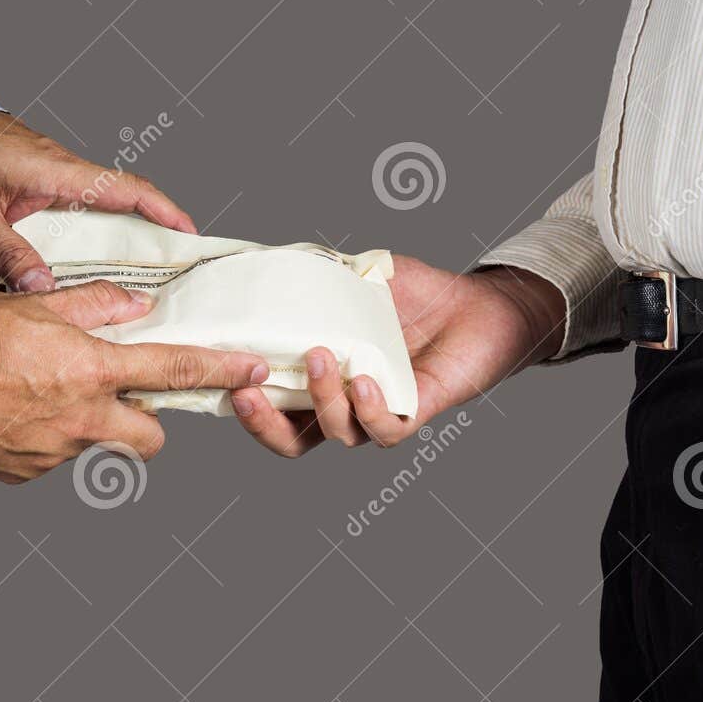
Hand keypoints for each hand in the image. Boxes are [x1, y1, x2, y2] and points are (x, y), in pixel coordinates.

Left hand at [0, 110, 195, 291]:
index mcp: (56, 170)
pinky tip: (75, 274)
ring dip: (116, 242)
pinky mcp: (34, 188)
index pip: (127, 188)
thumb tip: (41, 290)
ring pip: (97, 212)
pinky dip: (81, 242)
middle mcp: (61, 171)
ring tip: (132, 285)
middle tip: (174, 272)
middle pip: (123, 202)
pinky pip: (70, 216)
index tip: (191, 235)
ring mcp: (49, 179)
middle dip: (152, 234)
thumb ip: (7, 253)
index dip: (164, 210)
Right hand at [0, 281, 267, 482]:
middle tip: (120, 397)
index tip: (252, 370)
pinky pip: (50, 460)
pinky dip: (42, 441)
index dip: (220, 371)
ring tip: (38, 395)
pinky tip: (11, 415)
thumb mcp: (37, 302)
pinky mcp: (23, 474)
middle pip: (150, 437)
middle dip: (146, 422)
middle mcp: (81, 418)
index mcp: (91, 370)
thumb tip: (135, 305)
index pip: (173, 371)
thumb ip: (94, 305)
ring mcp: (53, 453)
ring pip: (94, 445)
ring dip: (84, 425)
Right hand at [234, 256, 566, 455]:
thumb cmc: (417, 295)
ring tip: (321, 356)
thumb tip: (268, 260)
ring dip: (321, 400)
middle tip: (247, 393)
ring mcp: (378, 412)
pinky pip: (385, 429)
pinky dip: (370, 410)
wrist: (478, 304)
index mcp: (321, 380)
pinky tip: (364, 380)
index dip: (244, 402)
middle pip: (292, 441)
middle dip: (263, 424)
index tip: (224, 374)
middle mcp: (344, 405)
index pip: (272, 405)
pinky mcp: (415, 413)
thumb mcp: (357, 279)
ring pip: (336, 433)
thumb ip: (317, 279)